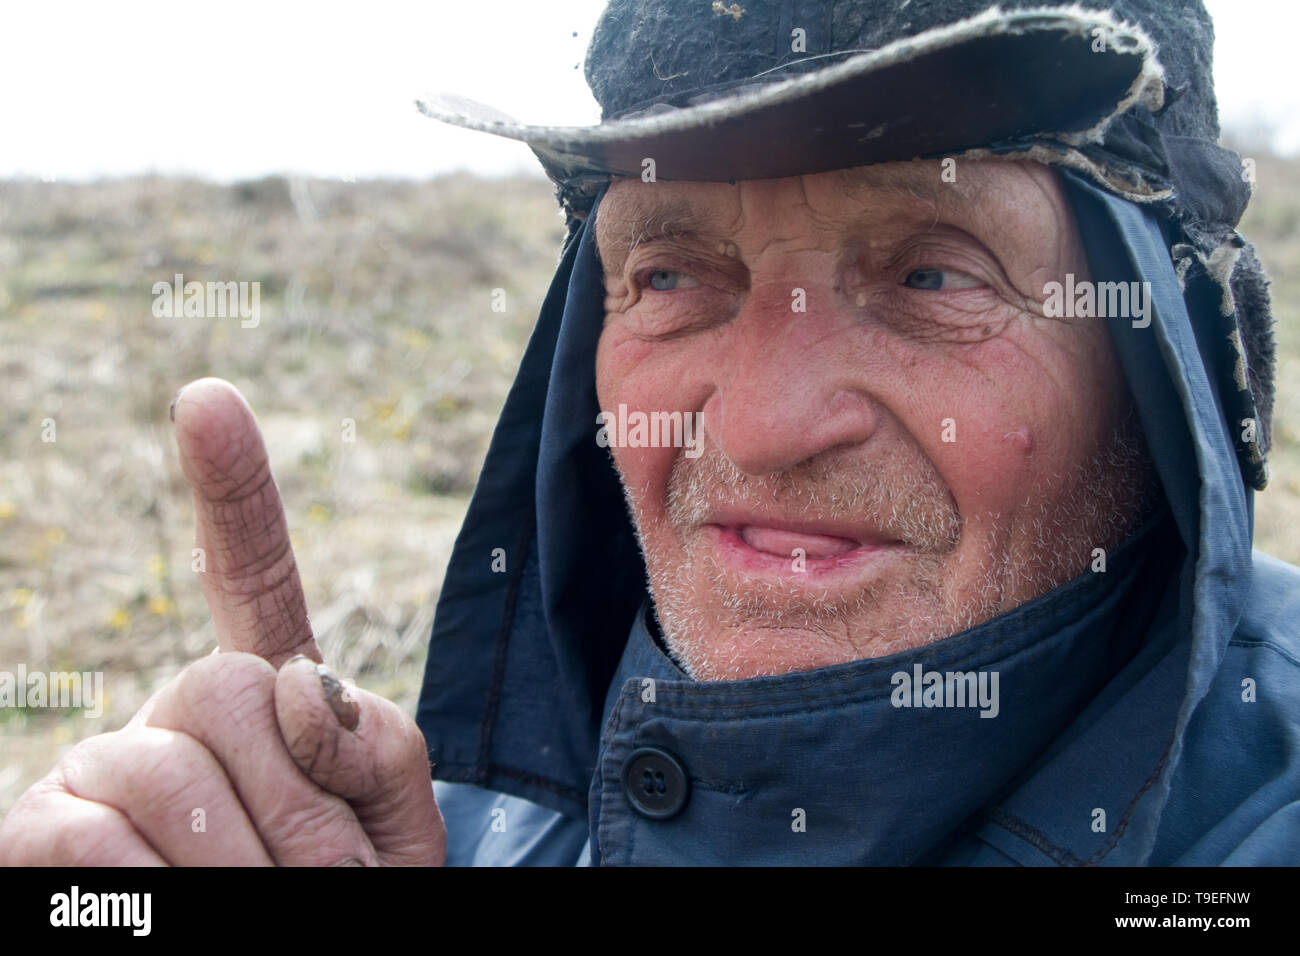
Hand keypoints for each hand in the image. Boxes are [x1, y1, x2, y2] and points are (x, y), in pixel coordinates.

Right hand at [0, 378, 444, 864]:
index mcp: (268, 701)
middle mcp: (172, 718)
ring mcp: (96, 773)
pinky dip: (149, 892)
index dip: (234, 491)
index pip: (252, 578)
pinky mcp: (32, 839)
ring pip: (154, 768)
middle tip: (320, 885)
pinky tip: (165, 911)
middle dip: (294, 806)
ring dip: (239, 867)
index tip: (207, 399)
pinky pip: (79, 838)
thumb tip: (293, 683)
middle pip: (220, 685)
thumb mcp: (396, 823)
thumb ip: (375, 742)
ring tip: (261, 912)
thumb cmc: (347, 900)